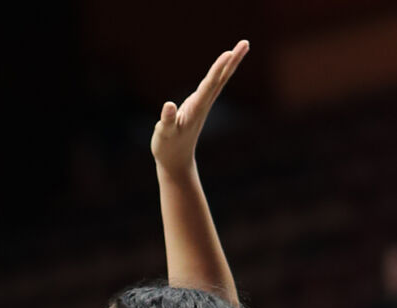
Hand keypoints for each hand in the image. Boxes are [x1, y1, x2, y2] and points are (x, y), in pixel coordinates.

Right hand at [151, 40, 247, 175]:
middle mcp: (203, 104)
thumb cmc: (167, 149)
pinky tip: (226, 63)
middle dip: (233, 61)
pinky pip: (214, 83)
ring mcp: (203, 104)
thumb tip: (169, 105)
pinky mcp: (199, 104)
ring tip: (242, 46)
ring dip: (231, 63)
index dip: (218, 69)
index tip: (228, 53)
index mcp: (195, 109)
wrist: (176, 162)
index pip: (209, 86)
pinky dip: (221, 71)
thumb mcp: (163, 136)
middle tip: (245, 43)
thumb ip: (167, 121)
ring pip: (220, 80)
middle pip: (221, 79)